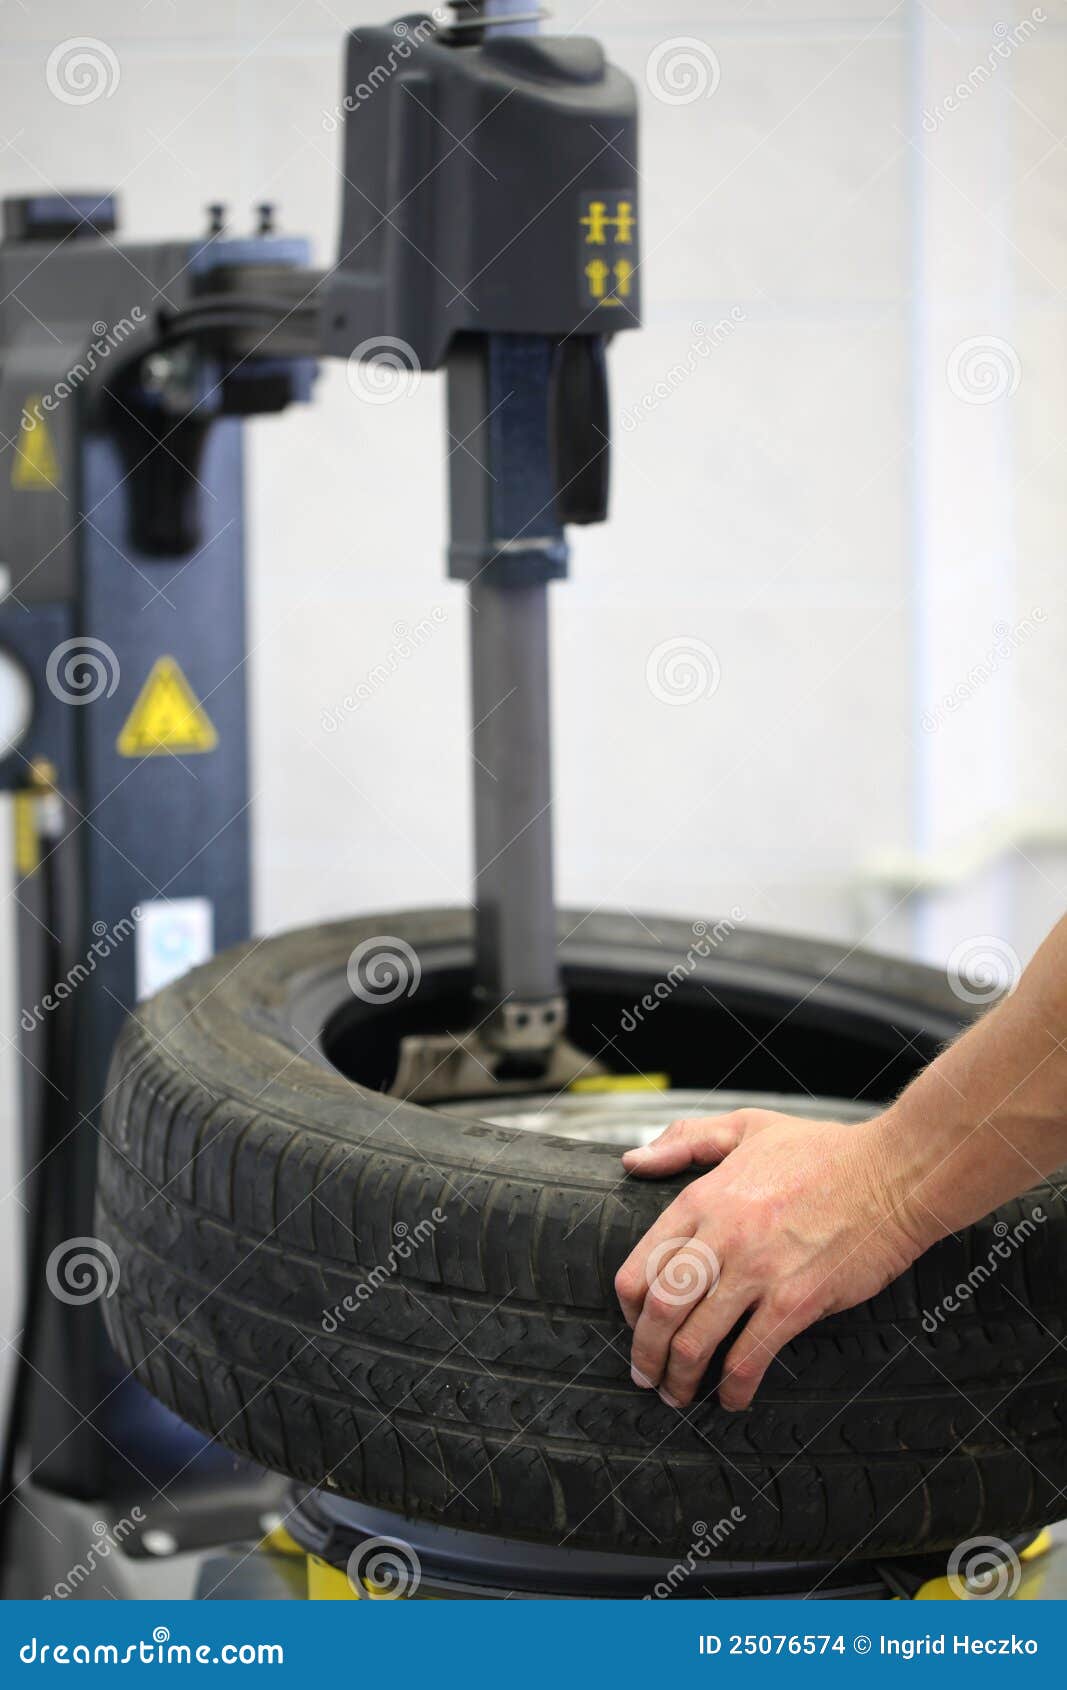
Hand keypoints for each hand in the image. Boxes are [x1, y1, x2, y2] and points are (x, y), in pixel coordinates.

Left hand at [614, 1108, 921, 1411]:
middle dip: (646, 1354)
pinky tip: (732, 1398)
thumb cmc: (824, 1151)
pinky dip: (734, 1387)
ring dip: (681, 1378)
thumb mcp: (746, 1127)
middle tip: (647, 1375)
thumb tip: (634, 1160)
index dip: (628, 1310)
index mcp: (703, 1198)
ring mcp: (758, 1271)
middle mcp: (722, 1236)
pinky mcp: (796, 1301)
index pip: (640, 1266)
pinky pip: (750, 1357)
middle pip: (660, 1310)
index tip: (635, 1325)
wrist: (893, 1173)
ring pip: (696, 1341)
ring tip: (681, 1393)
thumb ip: (685, 1140)